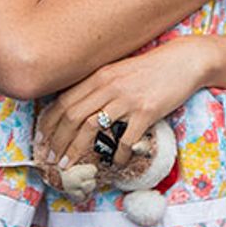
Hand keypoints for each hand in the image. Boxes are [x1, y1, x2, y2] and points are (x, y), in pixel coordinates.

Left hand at [36, 37, 213, 169]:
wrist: (185, 61)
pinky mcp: (147, 112)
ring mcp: (127, 99)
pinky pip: (125, 138)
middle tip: (50, 159)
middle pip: (71, 116)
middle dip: (56, 141)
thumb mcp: (117, 71)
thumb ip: (96, 86)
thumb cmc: (150, 68)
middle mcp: (108, 86)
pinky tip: (114, 163)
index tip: (40, 140)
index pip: (63, 102)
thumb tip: (74, 108)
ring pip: (91, 128)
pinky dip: (116, 154)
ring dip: (75, 150)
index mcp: (98, 76)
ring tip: (68, 165)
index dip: (48, 123)